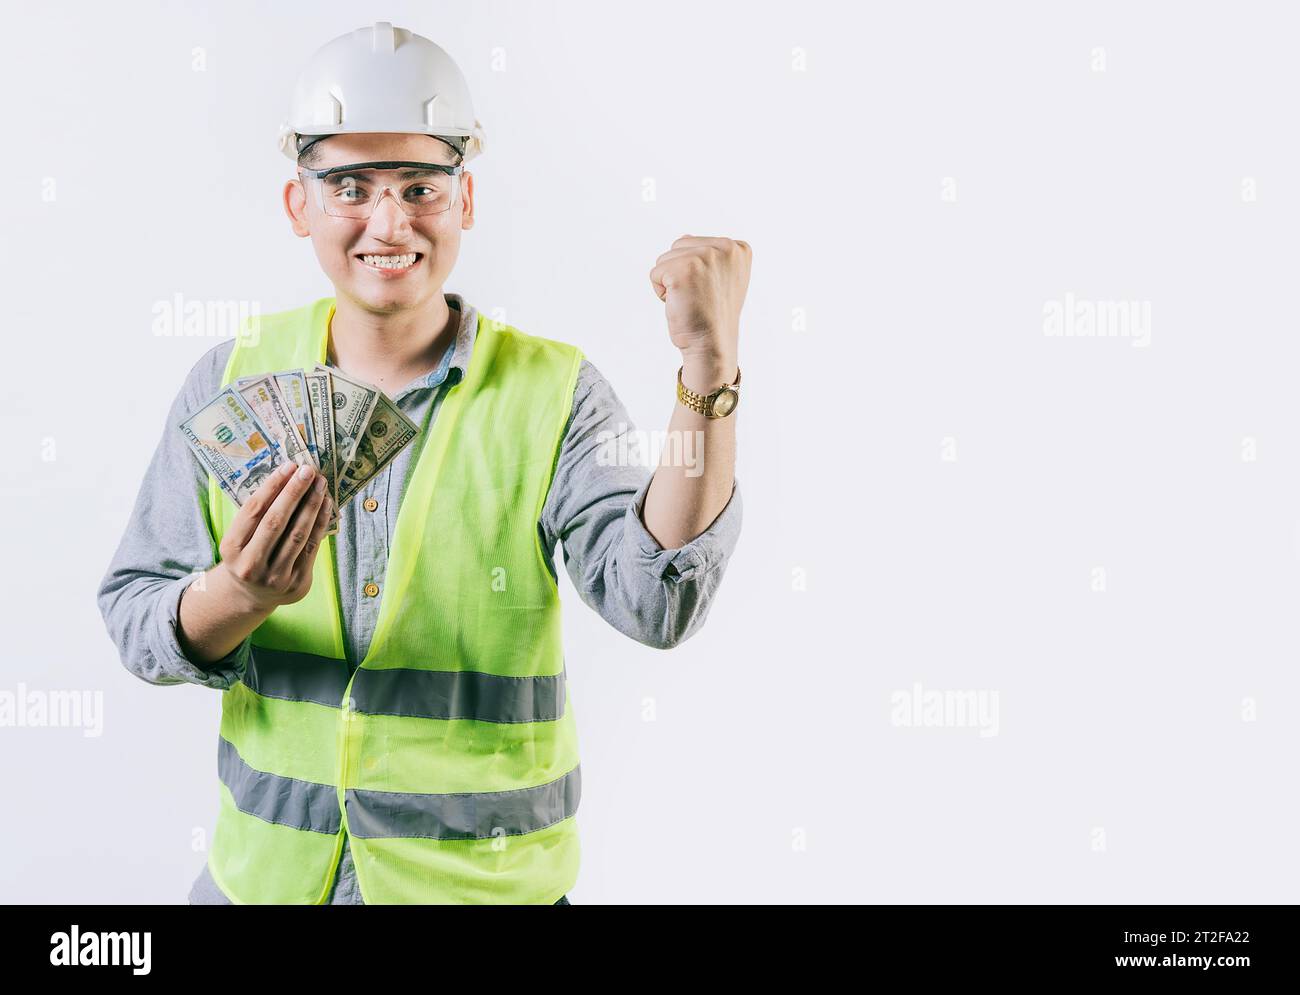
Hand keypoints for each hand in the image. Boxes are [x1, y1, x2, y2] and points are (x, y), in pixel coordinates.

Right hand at [215, 461, 332, 612]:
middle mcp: (250, 565)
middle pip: (276, 521)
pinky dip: (320, 523)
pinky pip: (312, 547)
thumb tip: (287, 476)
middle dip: (294, 492)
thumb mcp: (241, 537)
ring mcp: (275, 577)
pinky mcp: (297, 583)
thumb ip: (258, 514)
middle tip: (308, 470)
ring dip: (311, 505)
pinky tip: (326, 504)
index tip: (288, 466)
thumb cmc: (248, 554)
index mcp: (231, 549)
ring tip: (320, 484)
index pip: (253, 511)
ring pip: (297, 534)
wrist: (252, 595)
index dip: (272, 486)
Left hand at [648, 234, 750, 367]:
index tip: (710, 291)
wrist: (712, 346)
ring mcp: (705, 257)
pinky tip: (679, 304)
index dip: (695, 271)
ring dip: (669, 282)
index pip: (695, 243)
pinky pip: (654, 274)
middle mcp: (725, 248)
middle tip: (698, 297)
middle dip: (679, 273)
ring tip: (690, 300)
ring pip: (665, 259)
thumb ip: (707, 256)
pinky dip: (660, 292)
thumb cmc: (712, 317)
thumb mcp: (719, 280)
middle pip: (678, 246)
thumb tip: (685, 237)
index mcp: (738, 248)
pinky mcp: (684, 270)